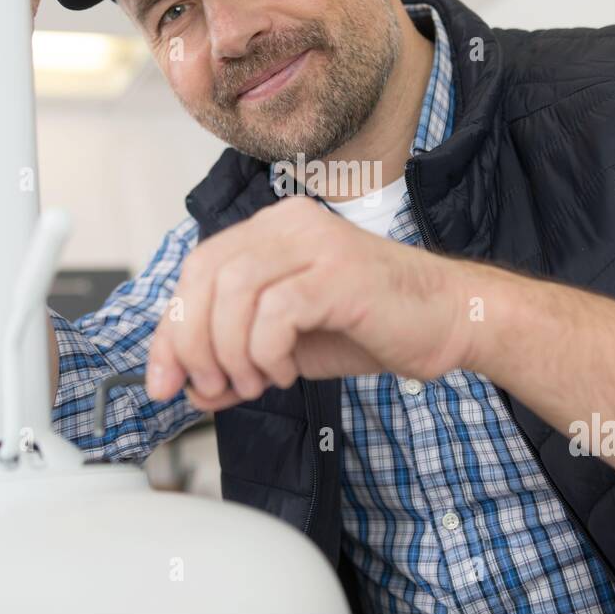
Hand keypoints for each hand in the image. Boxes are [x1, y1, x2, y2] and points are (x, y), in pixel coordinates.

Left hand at [144, 196, 475, 411]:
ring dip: (230, 353)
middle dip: (193, 345)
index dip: (171, 329)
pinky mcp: (338, 272)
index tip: (163, 382)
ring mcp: (315, 243)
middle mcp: (288, 224)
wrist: (451, 320)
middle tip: (213, 388)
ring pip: (233, 293)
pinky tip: (286, 371)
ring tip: (257, 382)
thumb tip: (187, 389)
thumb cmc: (373, 326)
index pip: (196, 270)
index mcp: (272, 230)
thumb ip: (236, 358)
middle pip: (204, 277)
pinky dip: (266, 352)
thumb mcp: (287, 346)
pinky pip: (274, 312)